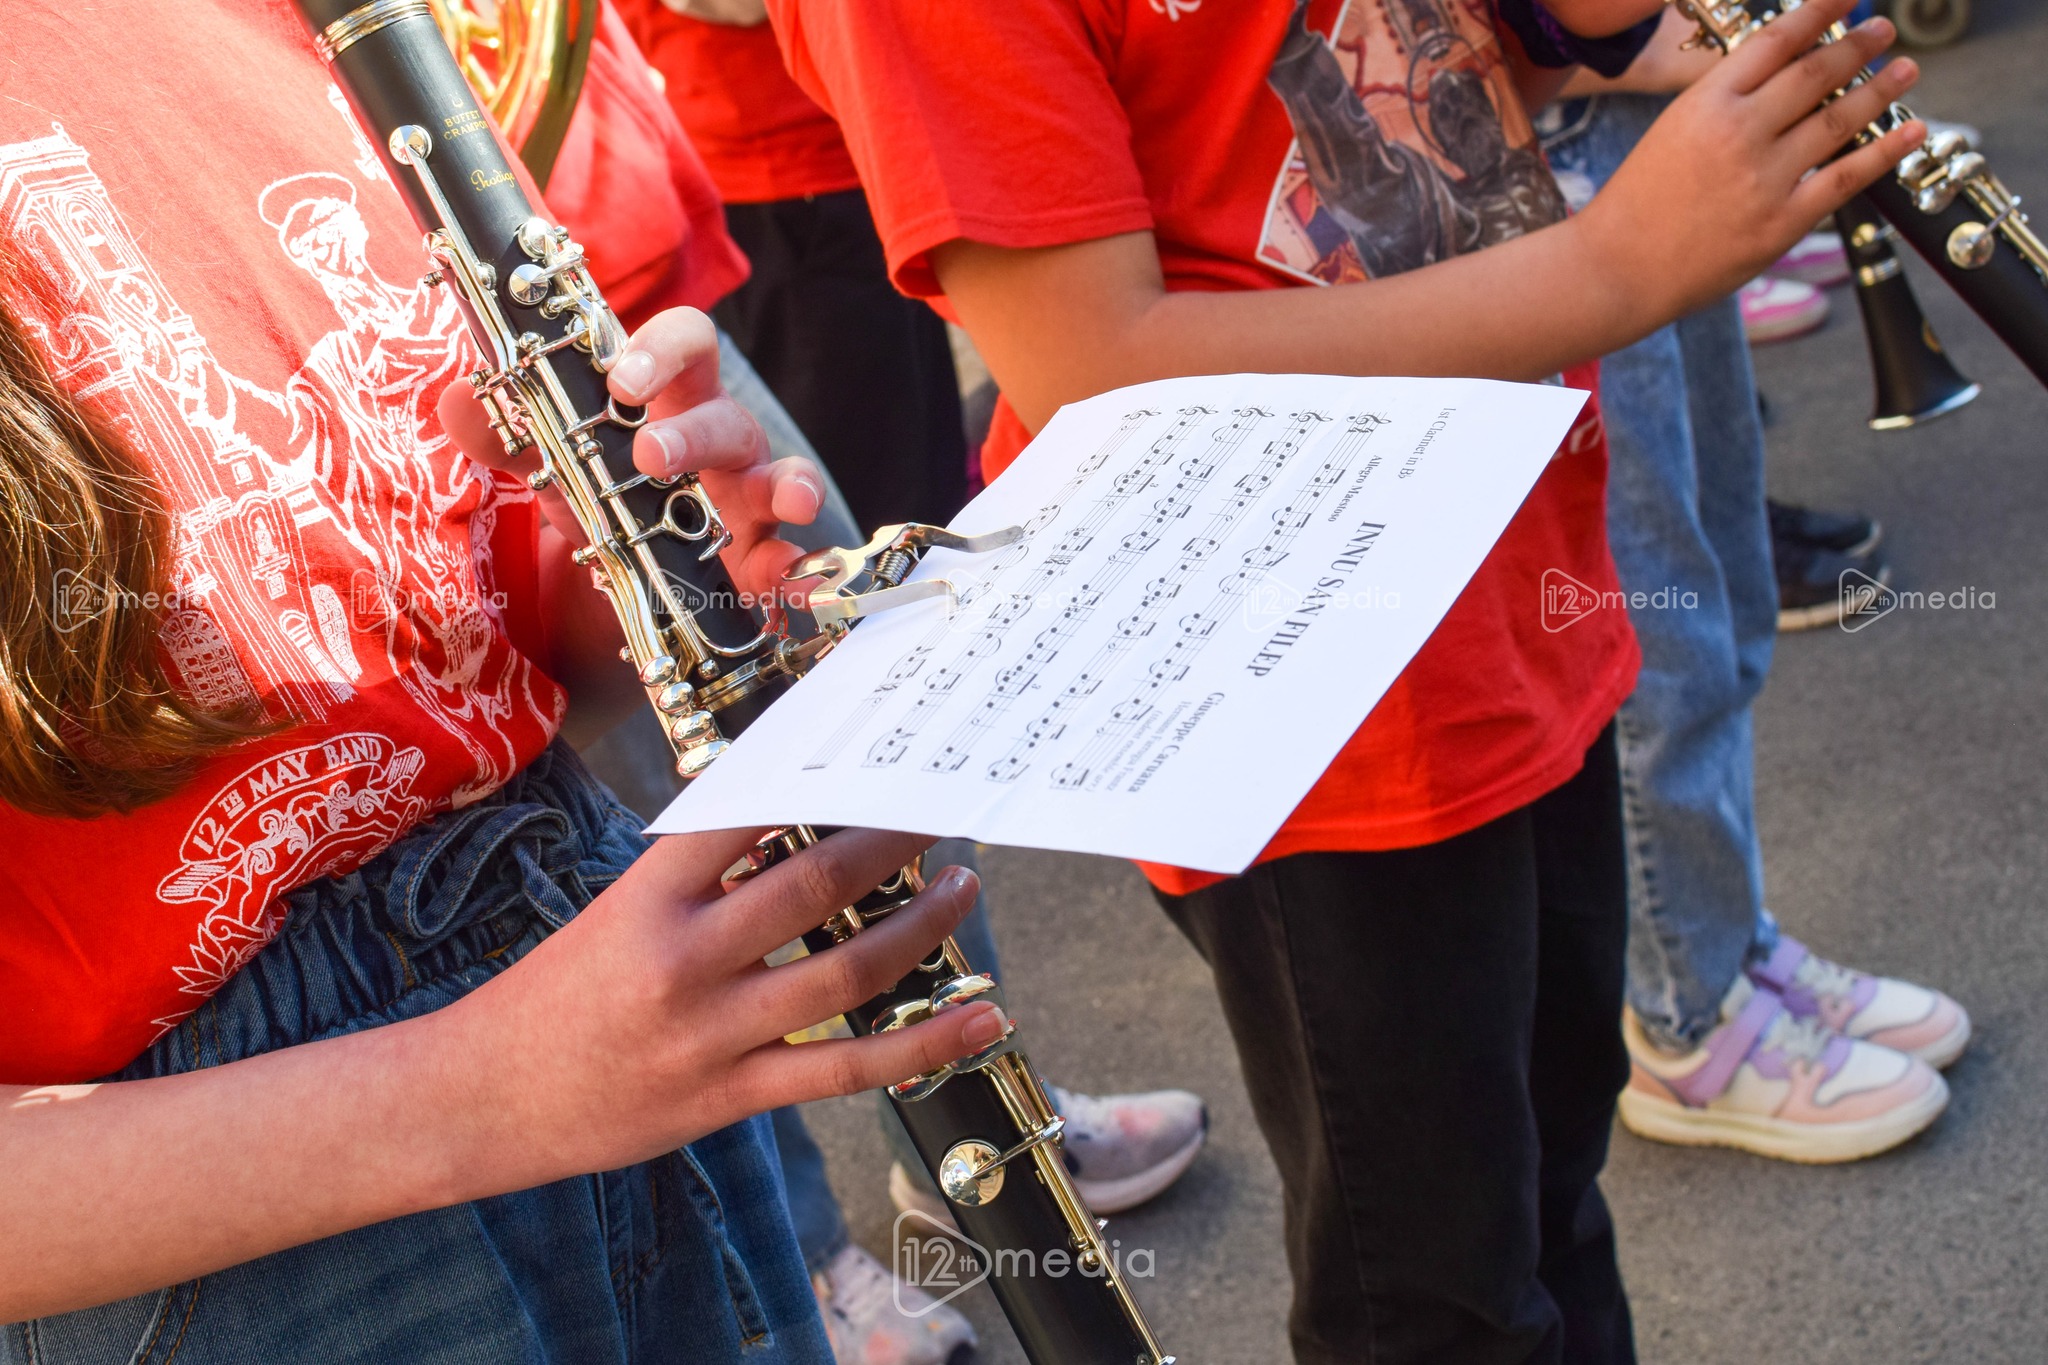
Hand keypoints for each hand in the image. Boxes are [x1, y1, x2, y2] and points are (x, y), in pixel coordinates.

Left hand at [439, 306, 825, 605]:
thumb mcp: (549, 462)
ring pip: (780, 478)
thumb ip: (505, 430)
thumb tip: (460, 399)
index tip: (622, 377)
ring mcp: (745, 502)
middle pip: (726, 416)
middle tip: (649, 457)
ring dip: (787, 485)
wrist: (614, 580)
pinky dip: (799, 570)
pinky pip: (792, 561)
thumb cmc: (598, 493)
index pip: (685, 344)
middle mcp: (716, 443)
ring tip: (789, 502)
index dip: (662, 351)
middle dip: (693, 434)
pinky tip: (793, 580)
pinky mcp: (756, 561)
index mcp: (669, 399)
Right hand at [442, 826, 1007, 1186]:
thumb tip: (794, 824)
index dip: (826, 780)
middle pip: (815, 884)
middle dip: (894, 843)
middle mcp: (683, 957)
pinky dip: (926, 1043)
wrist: (477, 1097)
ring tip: (962, 889)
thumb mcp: (614, 912)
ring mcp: (711, 1032)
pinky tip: (982, 1019)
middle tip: (943, 812)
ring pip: (845, 973)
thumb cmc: (553, 995)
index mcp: (647, 895)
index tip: (879, 756)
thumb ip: (699, 876)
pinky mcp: (731, 1094)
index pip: (750, 814)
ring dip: (921, 928)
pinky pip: (848, 1068)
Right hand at [1578, 0, 1924, 321]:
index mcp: (1705, 103)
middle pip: (1816, 72)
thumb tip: (1782, 78)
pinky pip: (1848, 177)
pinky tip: (1913, 131)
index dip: (1820, 12)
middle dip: (1858, 45)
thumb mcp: (1671, 131)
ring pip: (1840, 119)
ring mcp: (1763, 178)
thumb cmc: (1637, 203)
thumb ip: (1723, 104)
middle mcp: (1739, 132)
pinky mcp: (1782, 223)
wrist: (1615, 269)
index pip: (1776, 41)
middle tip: (1883, 29)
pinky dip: (1887, 151)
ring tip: (1905, 69)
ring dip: (1881, 89)